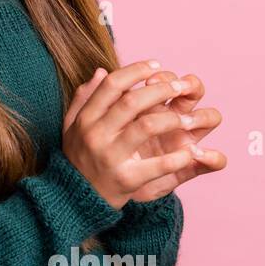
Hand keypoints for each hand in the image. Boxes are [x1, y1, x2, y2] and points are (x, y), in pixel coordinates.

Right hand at [61, 60, 202, 209]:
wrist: (73, 200)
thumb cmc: (78, 159)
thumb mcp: (72, 126)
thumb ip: (84, 98)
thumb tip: (101, 71)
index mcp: (85, 119)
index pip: (112, 85)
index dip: (135, 71)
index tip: (155, 65)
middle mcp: (95, 135)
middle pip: (132, 101)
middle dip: (160, 89)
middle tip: (180, 85)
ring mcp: (110, 157)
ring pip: (147, 126)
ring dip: (173, 118)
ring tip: (188, 117)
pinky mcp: (126, 179)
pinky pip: (157, 165)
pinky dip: (178, 157)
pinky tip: (192, 151)